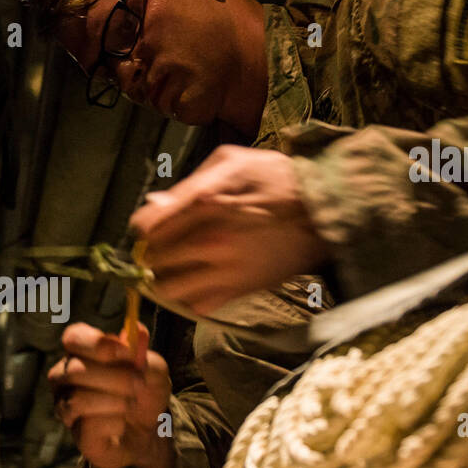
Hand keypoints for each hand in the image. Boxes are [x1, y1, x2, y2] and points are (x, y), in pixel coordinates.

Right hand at [47, 322, 174, 467]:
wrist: (150, 431)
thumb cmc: (144, 392)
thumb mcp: (154, 369)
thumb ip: (143, 351)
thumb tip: (135, 331)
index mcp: (81, 352)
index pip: (73, 338)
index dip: (97, 344)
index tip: (126, 351)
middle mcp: (65, 377)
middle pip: (75, 370)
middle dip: (115, 377)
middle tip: (139, 383)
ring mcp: (66, 406)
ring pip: (78, 399)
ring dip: (115, 400)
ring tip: (131, 403)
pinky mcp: (77, 434)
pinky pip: (90, 426)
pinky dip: (114, 423)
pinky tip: (121, 423)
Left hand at [128, 145, 328, 315]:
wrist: (324, 209)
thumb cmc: (278, 178)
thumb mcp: (232, 163)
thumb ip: (190, 184)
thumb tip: (156, 204)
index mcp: (205, 201)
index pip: (147, 226)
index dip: (142, 228)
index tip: (148, 228)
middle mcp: (210, 239)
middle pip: (152, 259)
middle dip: (149, 254)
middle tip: (158, 249)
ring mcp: (225, 268)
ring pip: (169, 289)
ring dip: (164, 280)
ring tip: (174, 270)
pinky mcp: (240, 290)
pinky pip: (196, 305)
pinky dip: (190, 298)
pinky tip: (197, 282)